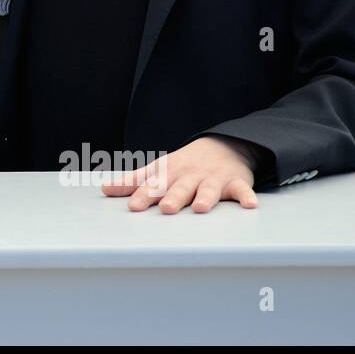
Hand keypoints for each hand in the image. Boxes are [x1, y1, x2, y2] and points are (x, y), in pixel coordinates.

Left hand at [101, 136, 257, 212]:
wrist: (222, 145)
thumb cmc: (185, 165)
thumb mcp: (158, 169)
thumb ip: (133, 181)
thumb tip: (104, 190)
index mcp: (169, 173)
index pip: (154, 185)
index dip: (143, 195)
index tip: (133, 206)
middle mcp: (190, 176)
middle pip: (180, 188)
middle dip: (173, 197)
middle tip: (166, 208)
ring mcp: (213, 178)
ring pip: (208, 189)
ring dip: (205, 197)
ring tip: (200, 208)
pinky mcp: (236, 182)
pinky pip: (242, 189)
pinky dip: (246, 196)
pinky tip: (250, 205)